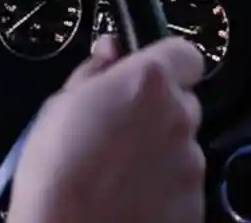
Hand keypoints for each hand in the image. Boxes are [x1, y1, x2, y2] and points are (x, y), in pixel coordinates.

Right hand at [8, 36, 204, 222]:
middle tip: (121, 130)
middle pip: (182, 102)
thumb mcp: (58, 107)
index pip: (185, 54)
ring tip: (119, 172)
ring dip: (159, 151)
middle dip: (157, 112)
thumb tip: (110, 50)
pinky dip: (164, 187)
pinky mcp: (195, 201)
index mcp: (148, 83)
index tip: (144, 77)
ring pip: (183, 144)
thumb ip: (94, 71)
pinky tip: (130, 196)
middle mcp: (179, 117)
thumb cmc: (55, 175)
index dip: (166, 64)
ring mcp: (191, 162)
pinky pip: (183, 184)